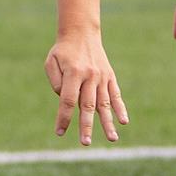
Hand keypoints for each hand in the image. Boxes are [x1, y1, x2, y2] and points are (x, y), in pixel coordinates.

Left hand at [46, 30, 126, 145]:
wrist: (82, 32)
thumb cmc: (63, 51)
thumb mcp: (51, 62)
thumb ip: (56, 83)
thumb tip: (66, 101)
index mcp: (73, 72)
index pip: (67, 100)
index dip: (63, 117)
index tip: (59, 132)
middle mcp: (89, 76)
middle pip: (87, 105)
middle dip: (86, 126)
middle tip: (86, 143)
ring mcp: (102, 77)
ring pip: (105, 103)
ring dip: (108, 122)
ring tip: (112, 139)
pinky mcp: (110, 77)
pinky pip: (116, 95)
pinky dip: (120, 108)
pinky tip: (123, 122)